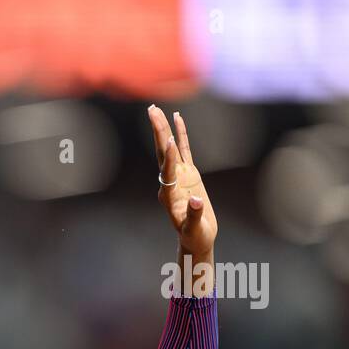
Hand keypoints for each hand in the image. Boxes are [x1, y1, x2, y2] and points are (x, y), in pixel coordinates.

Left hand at [148, 106, 217, 257]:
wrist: (197, 238)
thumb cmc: (195, 236)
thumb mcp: (194, 230)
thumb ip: (194, 215)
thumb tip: (197, 201)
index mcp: (169, 195)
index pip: (167, 172)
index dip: (167, 157)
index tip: (168, 141)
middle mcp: (170, 182)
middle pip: (161, 153)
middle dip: (157, 132)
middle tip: (151, 111)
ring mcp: (178, 176)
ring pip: (169, 148)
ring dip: (163, 129)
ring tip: (157, 110)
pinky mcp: (188, 174)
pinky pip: (183, 150)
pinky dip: (180, 135)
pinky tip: (177, 119)